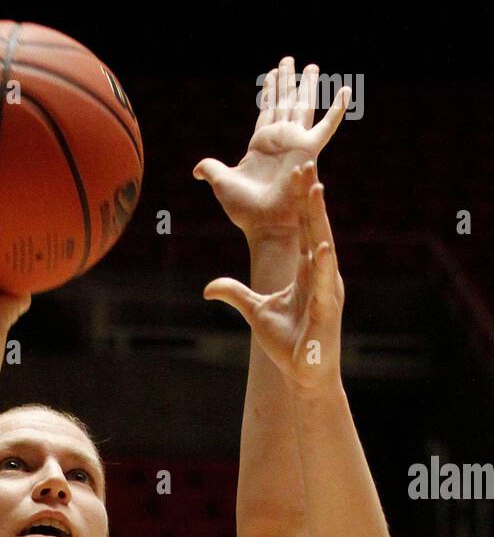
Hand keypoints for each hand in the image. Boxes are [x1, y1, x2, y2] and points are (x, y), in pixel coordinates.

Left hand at [193, 57, 349, 243]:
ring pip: (302, 105)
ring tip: (311, 65)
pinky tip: (345, 90)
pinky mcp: (310, 149)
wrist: (264, 222)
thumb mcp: (222, 182)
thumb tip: (197, 170)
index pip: (266, 111)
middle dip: (286, 81)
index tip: (271, 74)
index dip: (268, 92)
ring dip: (307, 84)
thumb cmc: (244, 208)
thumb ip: (211, 169)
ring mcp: (296, 142)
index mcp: (260, 145)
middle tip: (288, 59)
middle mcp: (280, 141)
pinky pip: (327, 126)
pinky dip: (337, 109)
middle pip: (284, 102)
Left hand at [203, 163, 343, 391]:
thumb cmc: (287, 342)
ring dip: (319, 218)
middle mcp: (319, 273)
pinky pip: (324, 282)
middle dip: (309, 198)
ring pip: (323, 245)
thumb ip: (234, 293)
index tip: (295, 175)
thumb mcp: (255, 311)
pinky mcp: (328, 308)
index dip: (298, 203)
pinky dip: (321, 263)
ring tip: (316, 189)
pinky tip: (318, 245)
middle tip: (306, 164)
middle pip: (314, 227)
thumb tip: (208, 287)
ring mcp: (326, 288)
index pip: (301, 229)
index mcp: (305, 270)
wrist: (303, 372)